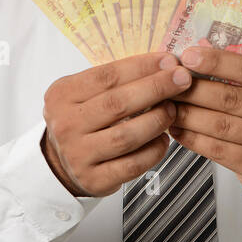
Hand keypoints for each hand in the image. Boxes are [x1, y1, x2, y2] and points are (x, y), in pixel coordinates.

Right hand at [41, 52, 192, 197]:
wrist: (59, 163)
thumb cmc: (80, 120)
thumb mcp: (82, 93)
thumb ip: (113, 80)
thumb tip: (161, 65)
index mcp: (62, 95)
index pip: (106, 76)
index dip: (141, 67)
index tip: (168, 61)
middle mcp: (66, 125)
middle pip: (117, 103)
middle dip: (156, 88)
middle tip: (182, 79)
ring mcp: (78, 154)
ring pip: (126, 136)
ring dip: (157, 120)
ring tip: (173, 110)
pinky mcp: (94, 179)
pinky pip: (132, 165)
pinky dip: (153, 150)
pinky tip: (163, 139)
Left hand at [166, 46, 241, 200]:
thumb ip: (240, 74)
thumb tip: (196, 54)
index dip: (216, 62)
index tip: (188, 57)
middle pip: (232, 98)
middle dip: (194, 90)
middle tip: (169, 85)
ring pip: (221, 125)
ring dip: (188, 115)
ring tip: (169, 107)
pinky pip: (219, 150)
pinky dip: (193, 138)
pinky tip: (178, 130)